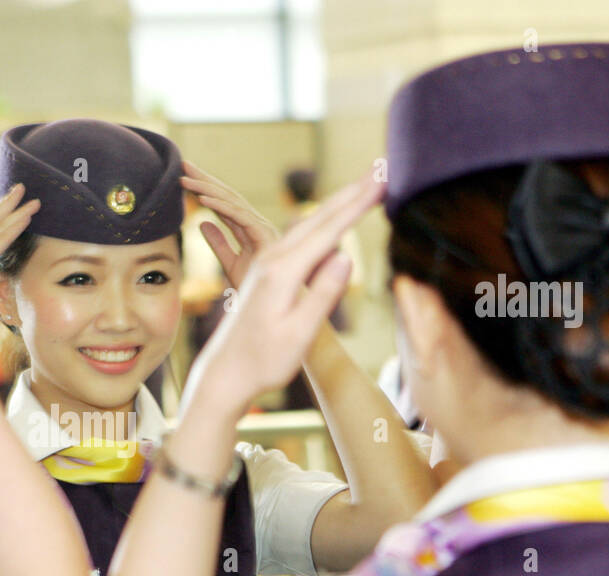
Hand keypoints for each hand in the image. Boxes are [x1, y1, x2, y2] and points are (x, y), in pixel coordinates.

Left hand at [180, 159, 279, 288]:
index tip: (184, 176)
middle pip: (227, 196)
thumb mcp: (230, 264)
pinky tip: (202, 200)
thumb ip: (218, 243)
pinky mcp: (265, 238)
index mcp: (248, 228)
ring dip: (207, 188)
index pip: (223, 203)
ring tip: (185, 179)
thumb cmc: (259, 290)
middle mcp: (256, 224)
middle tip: (183, 163)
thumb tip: (202, 223)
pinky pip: (240, 218)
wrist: (279, 309)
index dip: (205, 188)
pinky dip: (221, 207)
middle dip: (205, 179)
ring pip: (232, 202)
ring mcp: (262, 229)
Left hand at [182, 172, 384, 415]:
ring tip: (362, 186)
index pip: (329, 231)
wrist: (225, 374)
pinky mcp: (265, 274)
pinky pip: (297, 240)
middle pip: (318, 219)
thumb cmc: (263, 362)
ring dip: (337, 203)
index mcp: (283, 273)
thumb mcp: (297, 334)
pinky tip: (330, 219)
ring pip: (306, 226)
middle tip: (380, 167)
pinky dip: (319, 224)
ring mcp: (266, 266)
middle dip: (351, 192)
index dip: (358, 204)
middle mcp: (272, 262)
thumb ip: (321, 294)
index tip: (382, 180)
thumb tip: (345, 255)